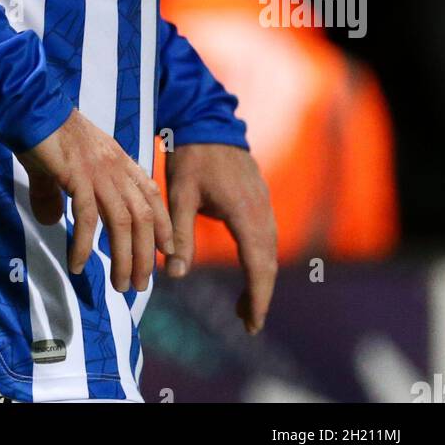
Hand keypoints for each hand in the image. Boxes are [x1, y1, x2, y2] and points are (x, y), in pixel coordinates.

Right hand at [16, 109, 174, 292]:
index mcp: (118, 160)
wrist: (31, 107)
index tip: (165, 251)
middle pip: (142, 217)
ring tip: (120, 286)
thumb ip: (57, 192)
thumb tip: (49, 220)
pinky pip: (88, 218)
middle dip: (145, 255)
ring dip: (124, 258)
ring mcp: (98, 172)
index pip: (152, 195)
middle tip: (139, 285)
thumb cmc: (44, 132)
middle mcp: (115, 167)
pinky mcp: (77, 176)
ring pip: (123, 223)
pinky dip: (85, 245)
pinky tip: (78, 265)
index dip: (163, 224)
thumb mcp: (60, 165)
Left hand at [162, 143, 277, 334]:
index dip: (257, 297)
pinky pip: (266, 236)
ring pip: (269, 250)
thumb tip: (175, 274)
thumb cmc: (191, 156)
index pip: (257, 265)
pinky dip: (260, 260)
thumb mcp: (179, 194)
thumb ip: (179, 233)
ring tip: (244, 307)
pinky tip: (248, 271)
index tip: (252, 324)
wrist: (207, 119)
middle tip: (248, 324)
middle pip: (268, 262)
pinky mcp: (260, 198)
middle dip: (260, 295)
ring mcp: (264, 203)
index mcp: (244, 212)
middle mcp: (261, 210)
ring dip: (260, 279)